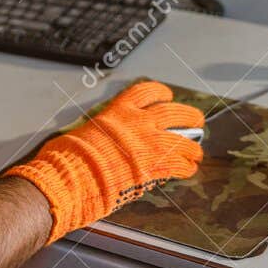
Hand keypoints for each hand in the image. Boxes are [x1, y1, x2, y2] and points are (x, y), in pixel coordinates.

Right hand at [4, 80, 204, 242]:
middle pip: (174, 112)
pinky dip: (187, 167)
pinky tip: (189, 169)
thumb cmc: (71, 157)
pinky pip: (180, 163)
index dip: (160, 92)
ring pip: (183, 139)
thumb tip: (99, 137)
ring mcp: (148, 143)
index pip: (146, 92)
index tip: (167, 95)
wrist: (73, 176)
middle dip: (188, 116)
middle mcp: (138, 122)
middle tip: (196, 120)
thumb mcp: (86, 131)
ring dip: (193, 146)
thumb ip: (101, 131)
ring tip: (197, 151)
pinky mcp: (155, 166)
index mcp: (119, 110)